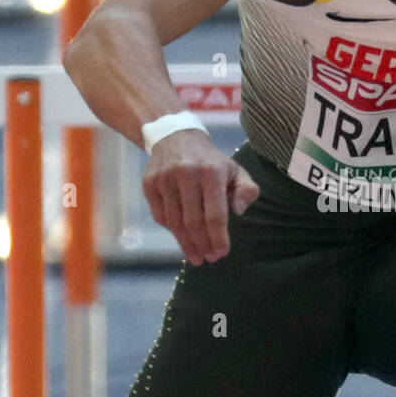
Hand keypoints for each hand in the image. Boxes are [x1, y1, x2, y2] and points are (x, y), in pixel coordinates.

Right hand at [142, 132, 259, 264]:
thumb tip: (239, 211)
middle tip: (209, 259)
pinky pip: (160, 216)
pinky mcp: (149, 183)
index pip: (215, 213)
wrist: (176, 137)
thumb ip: (246, 191)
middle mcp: (186, 173)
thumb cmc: (211, 161)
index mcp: (211, 171)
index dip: (218, 237)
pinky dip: (172, 230)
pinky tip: (182, 237)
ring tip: (196, 256)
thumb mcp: (236, 170)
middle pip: (193, 221)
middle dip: (202, 245)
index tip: (221, 253)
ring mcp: (164, 178)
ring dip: (186, 244)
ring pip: (175, 223)